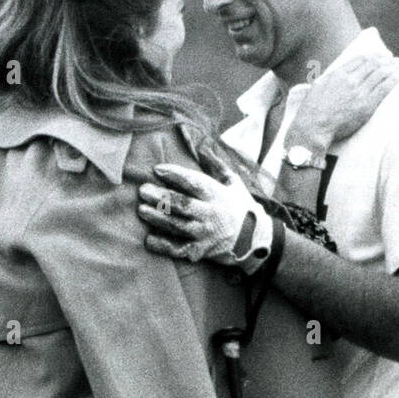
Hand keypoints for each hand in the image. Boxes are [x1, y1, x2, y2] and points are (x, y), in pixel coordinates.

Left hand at [138, 164, 272, 269]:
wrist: (256, 240)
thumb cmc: (241, 208)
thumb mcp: (234, 183)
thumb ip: (216, 165)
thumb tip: (202, 146)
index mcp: (217, 195)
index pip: (194, 182)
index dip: (175, 174)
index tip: (158, 169)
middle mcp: (210, 214)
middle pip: (182, 204)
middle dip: (161, 196)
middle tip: (143, 190)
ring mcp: (204, 234)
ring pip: (177, 225)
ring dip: (157, 217)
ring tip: (142, 210)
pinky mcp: (200, 251)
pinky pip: (178, 249)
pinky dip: (163, 245)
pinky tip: (149, 239)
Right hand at [283, 52, 398, 158]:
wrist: (313, 127)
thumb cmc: (311, 111)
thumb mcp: (318, 86)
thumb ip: (330, 78)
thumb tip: (336, 75)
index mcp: (338, 73)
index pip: (361, 59)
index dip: (374, 56)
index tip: (381, 56)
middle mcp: (350, 80)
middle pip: (373, 65)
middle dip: (386, 60)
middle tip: (395, 60)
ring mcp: (359, 92)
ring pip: (381, 74)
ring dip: (393, 68)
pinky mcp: (366, 106)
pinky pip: (384, 89)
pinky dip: (394, 80)